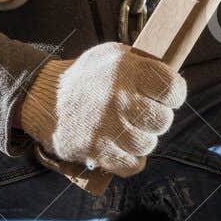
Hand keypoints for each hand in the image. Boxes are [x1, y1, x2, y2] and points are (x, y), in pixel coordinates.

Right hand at [20, 41, 185, 176]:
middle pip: (163, 120)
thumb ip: (146, 66)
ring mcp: (106, 126)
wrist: (44, 99)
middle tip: (140, 115)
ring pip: (148, 144)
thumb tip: (176, 86)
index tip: (163, 97)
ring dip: (141, 140)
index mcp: (125, 68)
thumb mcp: (115, 55)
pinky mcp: (96, 150)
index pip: (174, 89)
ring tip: (126, 130)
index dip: (173, 96)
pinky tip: (121, 147)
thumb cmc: (88, 77)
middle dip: (156, 119)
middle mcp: (117, 96)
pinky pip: (132, 165)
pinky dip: (130, 159)